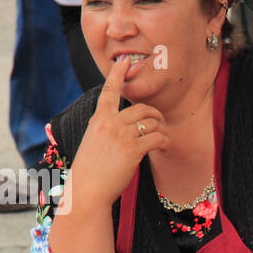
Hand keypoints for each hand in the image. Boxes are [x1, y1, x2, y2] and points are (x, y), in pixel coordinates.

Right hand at [62, 56, 169, 213]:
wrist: (87, 190)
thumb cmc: (91, 170)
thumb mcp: (93, 142)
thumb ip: (106, 129)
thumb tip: (124, 126)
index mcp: (99, 119)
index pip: (109, 91)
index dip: (117, 75)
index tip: (124, 62)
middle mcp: (110, 123)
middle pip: (141, 108)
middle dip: (155, 115)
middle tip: (160, 123)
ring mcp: (121, 135)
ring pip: (151, 121)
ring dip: (161, 128)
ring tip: (162, 137)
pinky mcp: (133, 149)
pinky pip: (157, 137)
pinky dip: (164, 140)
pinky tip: (164, 145)